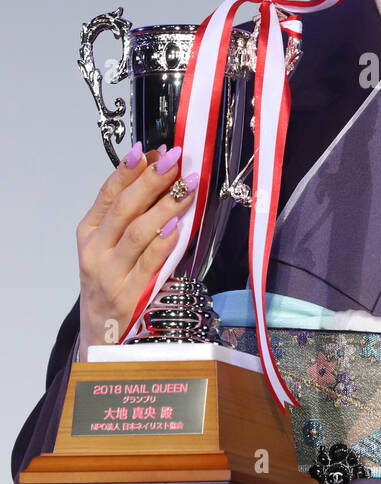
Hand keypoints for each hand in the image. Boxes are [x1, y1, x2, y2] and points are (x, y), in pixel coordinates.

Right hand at [75, 141, 198, 357]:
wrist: (102, 333)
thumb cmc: (111, 280)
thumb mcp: (110, 245)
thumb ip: (130, 213)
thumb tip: (158, 169)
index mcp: (89, 233)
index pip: (108, 194)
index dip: (129, 170)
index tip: (151, 150)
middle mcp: (96, 251)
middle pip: (125, 209)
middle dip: (152, 181)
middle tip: (177, 161)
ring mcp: (111, 274)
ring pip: (138, 232)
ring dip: (166, 206)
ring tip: (188, 186)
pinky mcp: (131, 295)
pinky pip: (151, 263)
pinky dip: (164, 242)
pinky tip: (178, 225)